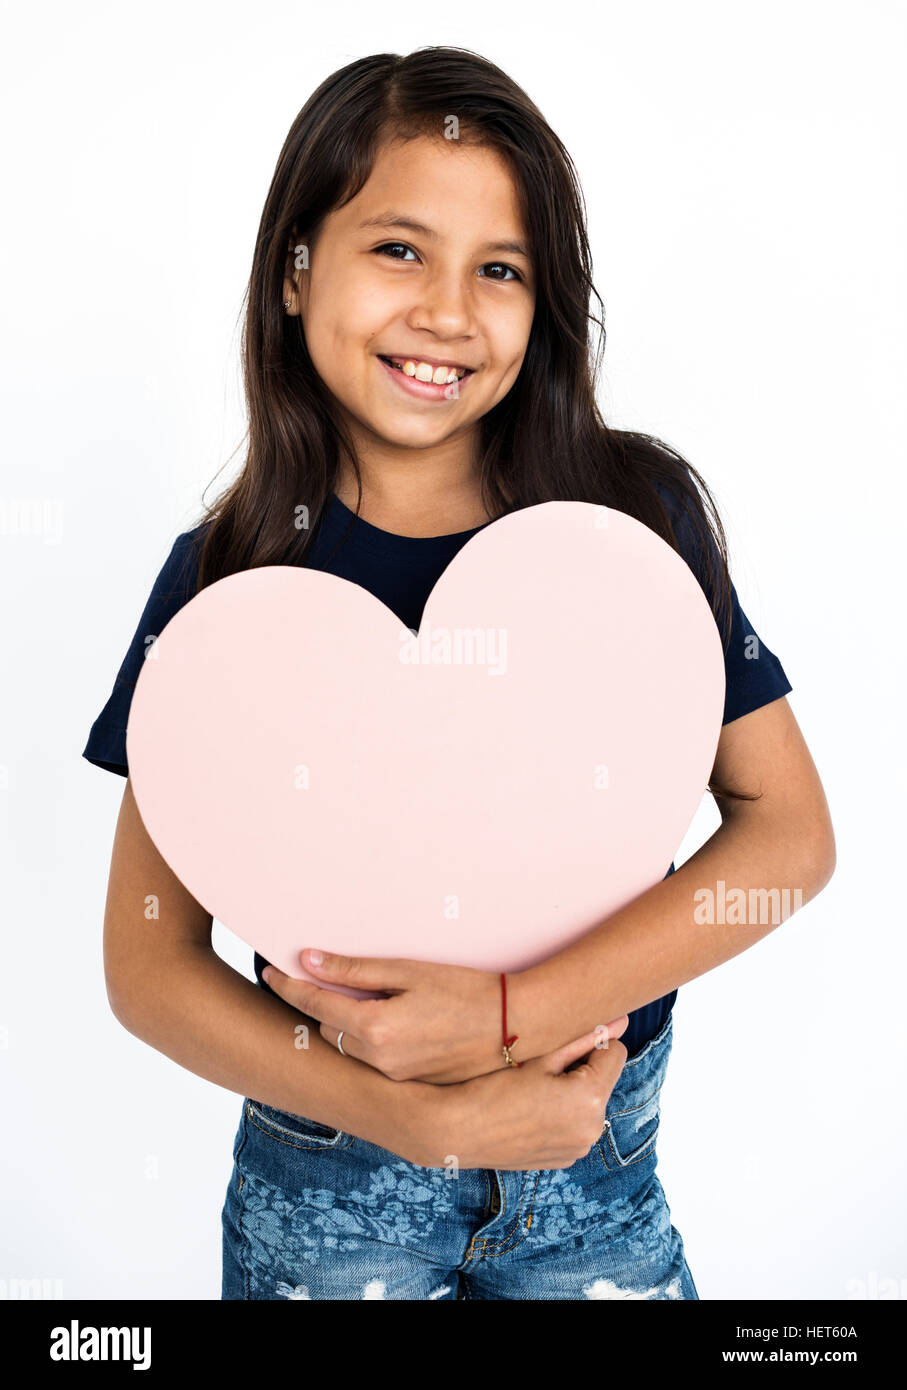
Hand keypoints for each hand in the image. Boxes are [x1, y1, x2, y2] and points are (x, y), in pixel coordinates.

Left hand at [262, 949, 505, 1082]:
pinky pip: (374, 1060)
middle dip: (320, 1005)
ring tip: (359, 998)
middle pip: (328, 1028)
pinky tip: (391, 1021)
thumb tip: (309, 959)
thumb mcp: (407, 971)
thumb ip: (354, 969)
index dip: (288, 986)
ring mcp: (393, 1076)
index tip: (271, 970)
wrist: (512, 1026)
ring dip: (346, 1024)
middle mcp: (378, 1059)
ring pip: (350, 1046)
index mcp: (374, 1028)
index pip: (313, 1004)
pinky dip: (371, 1040)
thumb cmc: (464, 990)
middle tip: (317, 978)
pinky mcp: (409, 1082)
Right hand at [412, 1022, 630, 1169]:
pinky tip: (531, 1112)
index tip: (561, 1047)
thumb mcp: (541, 1057)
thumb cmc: (495, 1086)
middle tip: (541, 1070)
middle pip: (602, 1080)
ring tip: (533, 1091)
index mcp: (590, 1098)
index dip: (591, 1044)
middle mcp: (592, 1129)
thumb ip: (585, 1037)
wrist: (458, 1130)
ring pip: (589, 1104)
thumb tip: (623, 1021)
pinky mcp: (564, 1160)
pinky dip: (562, 1117)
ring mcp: (578, 1149)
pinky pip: (575, 1127)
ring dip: (572, 1094)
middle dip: (581, 1070)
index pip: (615, 1053)